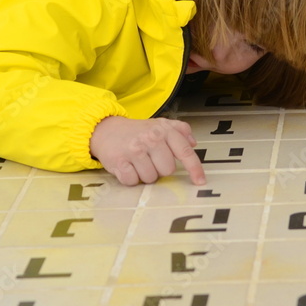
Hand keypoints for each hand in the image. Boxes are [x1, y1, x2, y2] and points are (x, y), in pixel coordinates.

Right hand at [90, 116, 205, 185]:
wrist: (105, 129)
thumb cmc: (136, 131)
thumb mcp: (159, 124)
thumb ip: (179, 129)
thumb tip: (193, 143)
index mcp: (163, 130)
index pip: (184, 151)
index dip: (195, 168)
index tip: (200, 181)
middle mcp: (150, 138)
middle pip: (167, 170)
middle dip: (159, 169)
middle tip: (149, 159)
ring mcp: (134, 150)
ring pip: (151, 178)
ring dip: (144, 174)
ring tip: (137, 162)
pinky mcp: (119, 162)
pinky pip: (133, 181)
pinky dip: (130, 178)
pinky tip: (127, 166)